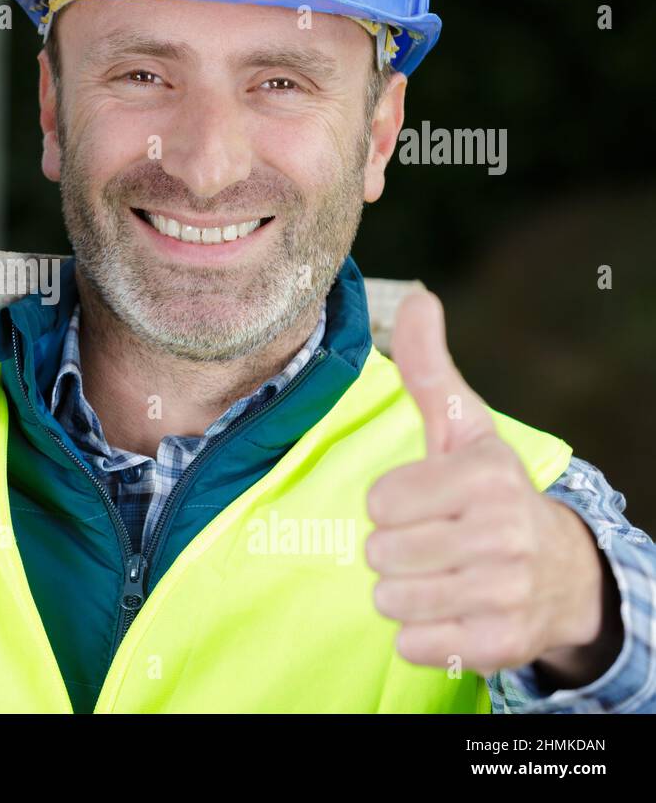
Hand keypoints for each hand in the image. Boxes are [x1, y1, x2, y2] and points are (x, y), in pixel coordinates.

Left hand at [365, 290, 619, 683]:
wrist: (561, 572)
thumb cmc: (489, 493)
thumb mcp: (462, 428)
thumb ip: (428, 368)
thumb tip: (418, 298)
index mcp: (487, 477)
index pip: (380, 501)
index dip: (390, 504)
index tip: (422, 502)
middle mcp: (503, 534)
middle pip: (380, 553)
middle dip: (393, 551)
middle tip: (429, 544)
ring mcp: (505, 593)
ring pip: (391, 600)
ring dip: (401, 592)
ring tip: (436, 576)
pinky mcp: (500, 644)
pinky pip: (412, 644)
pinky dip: (418, 634)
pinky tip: (447, 612)